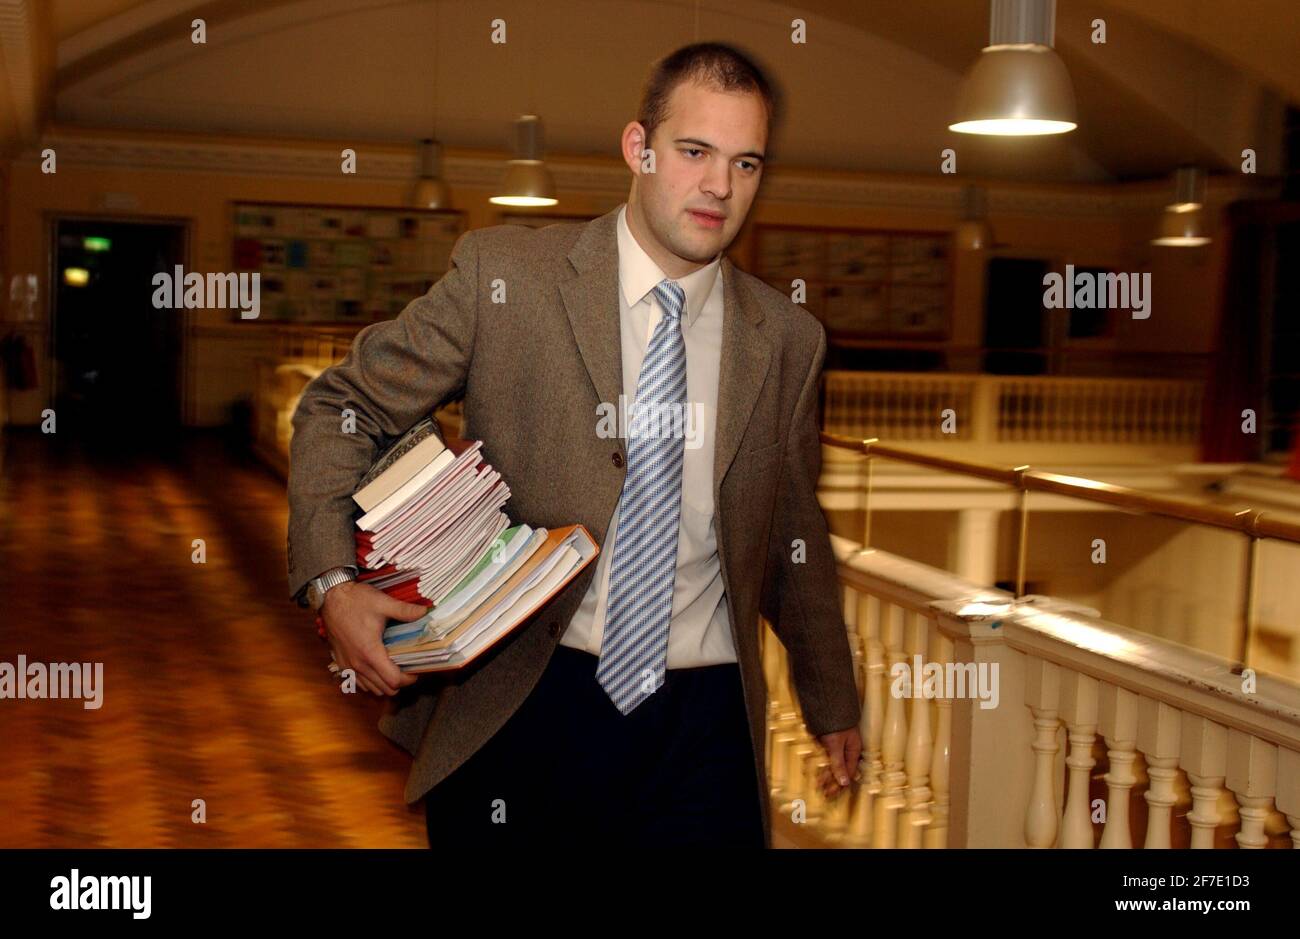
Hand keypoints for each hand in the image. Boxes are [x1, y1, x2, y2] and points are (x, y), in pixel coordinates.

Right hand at [320, 581, 424, 696]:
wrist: (330, 599)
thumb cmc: (355, 601)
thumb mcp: (383, 603)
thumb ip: (405, 610)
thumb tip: (425, 612)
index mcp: (370, 652)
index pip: (393, 680)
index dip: (409, 679)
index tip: (416, 669)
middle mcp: (358, 664)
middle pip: (385, 689)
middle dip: (400, 682)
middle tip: (408, 668)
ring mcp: (348, 666)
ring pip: (372, 689)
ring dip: (386, 683)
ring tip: (394, 667)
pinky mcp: (341, 664)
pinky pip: (359, 683)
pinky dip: (371, 681)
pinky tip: (378, 667)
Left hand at [815, 726, 862, 799]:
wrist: (829, 704)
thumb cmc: (837, 722)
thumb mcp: (836, 744)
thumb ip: (838, 763)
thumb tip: (844, 783)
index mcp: (853, 751)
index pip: (848, 773)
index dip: (839, 784)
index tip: (830, 793)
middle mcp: (847, 750)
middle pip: (839, 770)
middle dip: (831, 782)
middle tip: (822, 792)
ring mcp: (838, 745)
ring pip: (831, 764)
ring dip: (824, 774)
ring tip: (817, 784)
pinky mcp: (829, 741)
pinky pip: (825, 755)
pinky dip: (820, 763)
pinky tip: (813, 768)